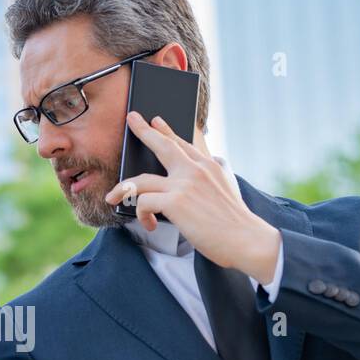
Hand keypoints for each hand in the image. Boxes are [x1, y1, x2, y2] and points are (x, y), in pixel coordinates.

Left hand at [104, 111, 281, 283]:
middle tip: (131, 120)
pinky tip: (149, 224)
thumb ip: (216, 173)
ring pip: (141, 180)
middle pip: (162, 145)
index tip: (154, 121)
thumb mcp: (229, 188)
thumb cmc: (236, 222)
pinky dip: (141, 216)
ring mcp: (184, 184)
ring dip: (123, 190)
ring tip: (113, 197)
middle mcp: (195, 169)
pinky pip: (144, 203)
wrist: (247, 239)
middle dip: (143, 131)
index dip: (166, 131)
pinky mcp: (175, 202)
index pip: (183, 144)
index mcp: (209, 166)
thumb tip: (211, 161)